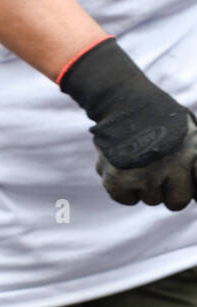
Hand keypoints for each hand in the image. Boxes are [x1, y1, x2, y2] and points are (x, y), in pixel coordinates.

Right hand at [60, 37, 196, 211]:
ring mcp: (142, 176)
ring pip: (151, 200)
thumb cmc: (162, 120)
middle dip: (171, 191)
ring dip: (148, 185)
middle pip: (177, 203)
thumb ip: (195, 162)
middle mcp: (170, 166)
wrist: (124, 103)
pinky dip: (126, 187)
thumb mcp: (191, 133)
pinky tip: (127, 165)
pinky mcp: (117, 181)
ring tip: (143, 160)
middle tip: (162, 169)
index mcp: (191, 154)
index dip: (192, 185)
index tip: (184, 174)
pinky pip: (128, 200)